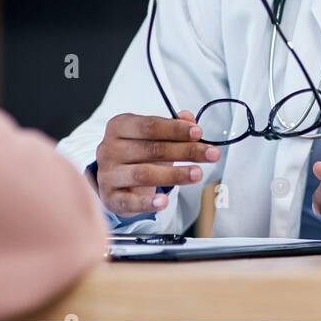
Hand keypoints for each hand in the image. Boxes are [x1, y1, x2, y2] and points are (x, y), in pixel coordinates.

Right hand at [94, 110, 219, 216]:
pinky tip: (164, 202)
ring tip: (197, 174)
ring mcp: (108, 174)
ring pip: (144, 174)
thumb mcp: (151, 136)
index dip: (176, 129)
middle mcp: (110, 149)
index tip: (198, 132)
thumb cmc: (135, 153)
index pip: (150, 126)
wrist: (112, 177)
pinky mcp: (111, 197)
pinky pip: (130, 201)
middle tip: (211, 153)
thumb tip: (189, 118)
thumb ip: (171, 126)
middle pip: (152, 149)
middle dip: (186, 151)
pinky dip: (148, 203)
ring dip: (174, 174)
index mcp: (119, 127)